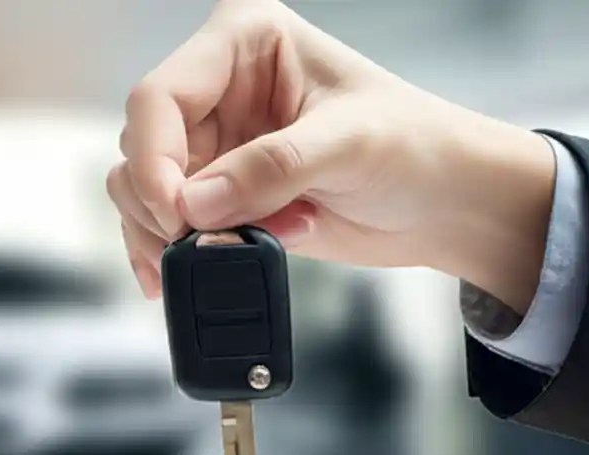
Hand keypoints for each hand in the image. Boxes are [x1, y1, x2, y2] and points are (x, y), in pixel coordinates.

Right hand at [107, 0, 554, 312]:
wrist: (446, 203)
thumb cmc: (417, 147)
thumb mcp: (350, 145)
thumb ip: (270, 169)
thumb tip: (194, 205)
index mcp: (246, 42)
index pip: (162, 95)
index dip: (154, 158)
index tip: (177, 214)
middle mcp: (220, 88)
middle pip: (142, 145)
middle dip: (160, 203)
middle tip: (197, 245)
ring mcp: (217, 144)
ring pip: (142, 189)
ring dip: (165, 234)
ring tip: (220, 255)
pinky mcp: (222, 194)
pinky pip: (166, 225)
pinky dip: (170, 255)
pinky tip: (182, 277)